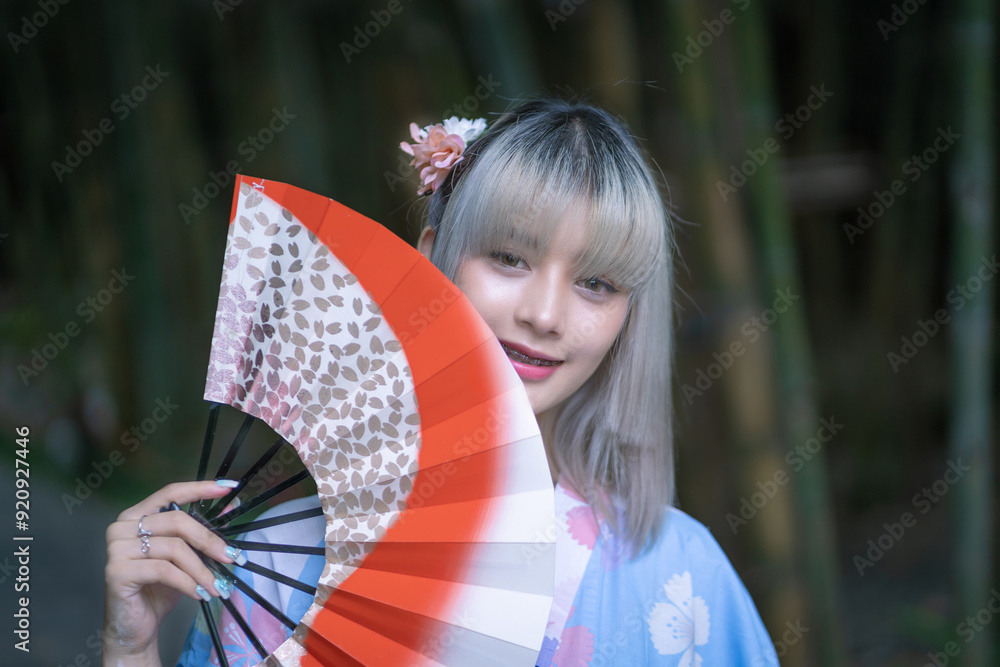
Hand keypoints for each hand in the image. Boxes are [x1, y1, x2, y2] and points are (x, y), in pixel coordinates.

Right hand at [102, 480, 239, 665]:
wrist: (136, 627)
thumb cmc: (159, 588)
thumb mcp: (186, 557)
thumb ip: (202, 532)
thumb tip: (231, 507)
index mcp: (137, 515)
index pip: (170, 492)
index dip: (200, 488)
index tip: (228, 488)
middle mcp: (122, 527)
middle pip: (177, 521)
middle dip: (209, 540)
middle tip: (231, 557)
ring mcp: (116, 548)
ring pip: (174, 548)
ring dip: (201, 569)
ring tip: (216, 586)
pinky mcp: (116, 571)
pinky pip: (164, 570)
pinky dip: (188, 582)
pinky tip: (199, 593)